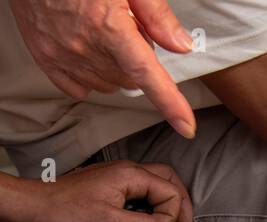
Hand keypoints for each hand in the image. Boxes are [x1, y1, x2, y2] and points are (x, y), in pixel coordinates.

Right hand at [10, 0, 196, 138]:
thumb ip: (157, 15)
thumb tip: (181, 46)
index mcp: (109, 27)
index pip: (148, 76)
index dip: (171, 104)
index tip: (187, 126)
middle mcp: (85, 47)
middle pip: (131, 79)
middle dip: (137, 60)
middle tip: (127, 29)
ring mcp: (61, 55)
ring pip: (109, 85)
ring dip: (115, 68)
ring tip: (104, 33)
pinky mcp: (44, 58)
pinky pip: (79, 88)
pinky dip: (91, 77)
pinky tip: (90, 53)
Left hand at [18, 161, 193, 221]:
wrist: (33, 208)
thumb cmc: (65, 215)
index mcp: (130, 175)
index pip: (171, 193)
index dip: (170, 218)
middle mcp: (127, 171)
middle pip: (169, 180)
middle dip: (180, 204)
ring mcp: (117, 177)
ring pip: (156, 184)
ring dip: (167, 204)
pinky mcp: (109, 187)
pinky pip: (141, 191)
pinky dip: (151, 205)